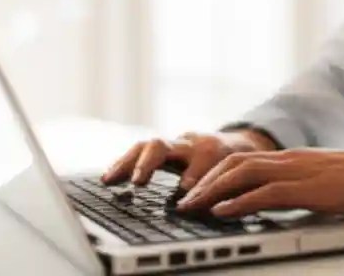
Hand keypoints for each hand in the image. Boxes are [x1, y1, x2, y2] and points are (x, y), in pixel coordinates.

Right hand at [102, 130, 278, 189]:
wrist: (233, 143)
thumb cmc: (233, 164)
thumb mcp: (234, 174)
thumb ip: (221, 186)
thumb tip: (200, 200)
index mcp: (211, 150)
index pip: (200, 158)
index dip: (193, 174)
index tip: (186, 189)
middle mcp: (187, 143)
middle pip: (162, 144)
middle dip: (148, 162)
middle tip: (137, 181)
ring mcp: (172, 143)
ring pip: (145, 146)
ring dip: (126, 163)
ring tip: (109, 179)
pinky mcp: (161, 148)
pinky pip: (137, 152)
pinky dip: (122, 164)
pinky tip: (109, 177)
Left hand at [176, 147, 343, 218]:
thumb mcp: (330, 187)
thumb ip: (304, 191)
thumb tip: (283, 206)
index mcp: (296, 158)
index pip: (244, 159)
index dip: (215, 173)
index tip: (194, 189)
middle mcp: (293, 159)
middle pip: (234, 162)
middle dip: (203, 181)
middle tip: (181, 201)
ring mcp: (301, 171)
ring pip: (242, 173)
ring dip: (211, 191)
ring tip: (190, 207)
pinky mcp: (311, 189)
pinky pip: (266, 193)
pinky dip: (239, 201)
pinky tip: (221, 212)